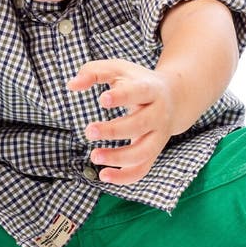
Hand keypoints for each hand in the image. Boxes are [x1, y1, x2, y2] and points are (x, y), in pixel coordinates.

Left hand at [67, 59, 175, 184]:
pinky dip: (125, 177)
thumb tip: (71, 85)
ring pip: (143, 152)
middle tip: (89, 131)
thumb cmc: (137, 81)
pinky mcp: (154, 151)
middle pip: (140, 124)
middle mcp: (158, 114)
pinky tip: (104, 176)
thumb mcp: (118, 69)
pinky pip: (143, 169)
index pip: (138, 92)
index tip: (102, 99)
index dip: (122, 96)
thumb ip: (94, 72)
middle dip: (114, 130)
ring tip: (94, 156)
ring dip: (118, 158)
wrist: (174, 97)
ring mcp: (158, 135)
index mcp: (150, 89)